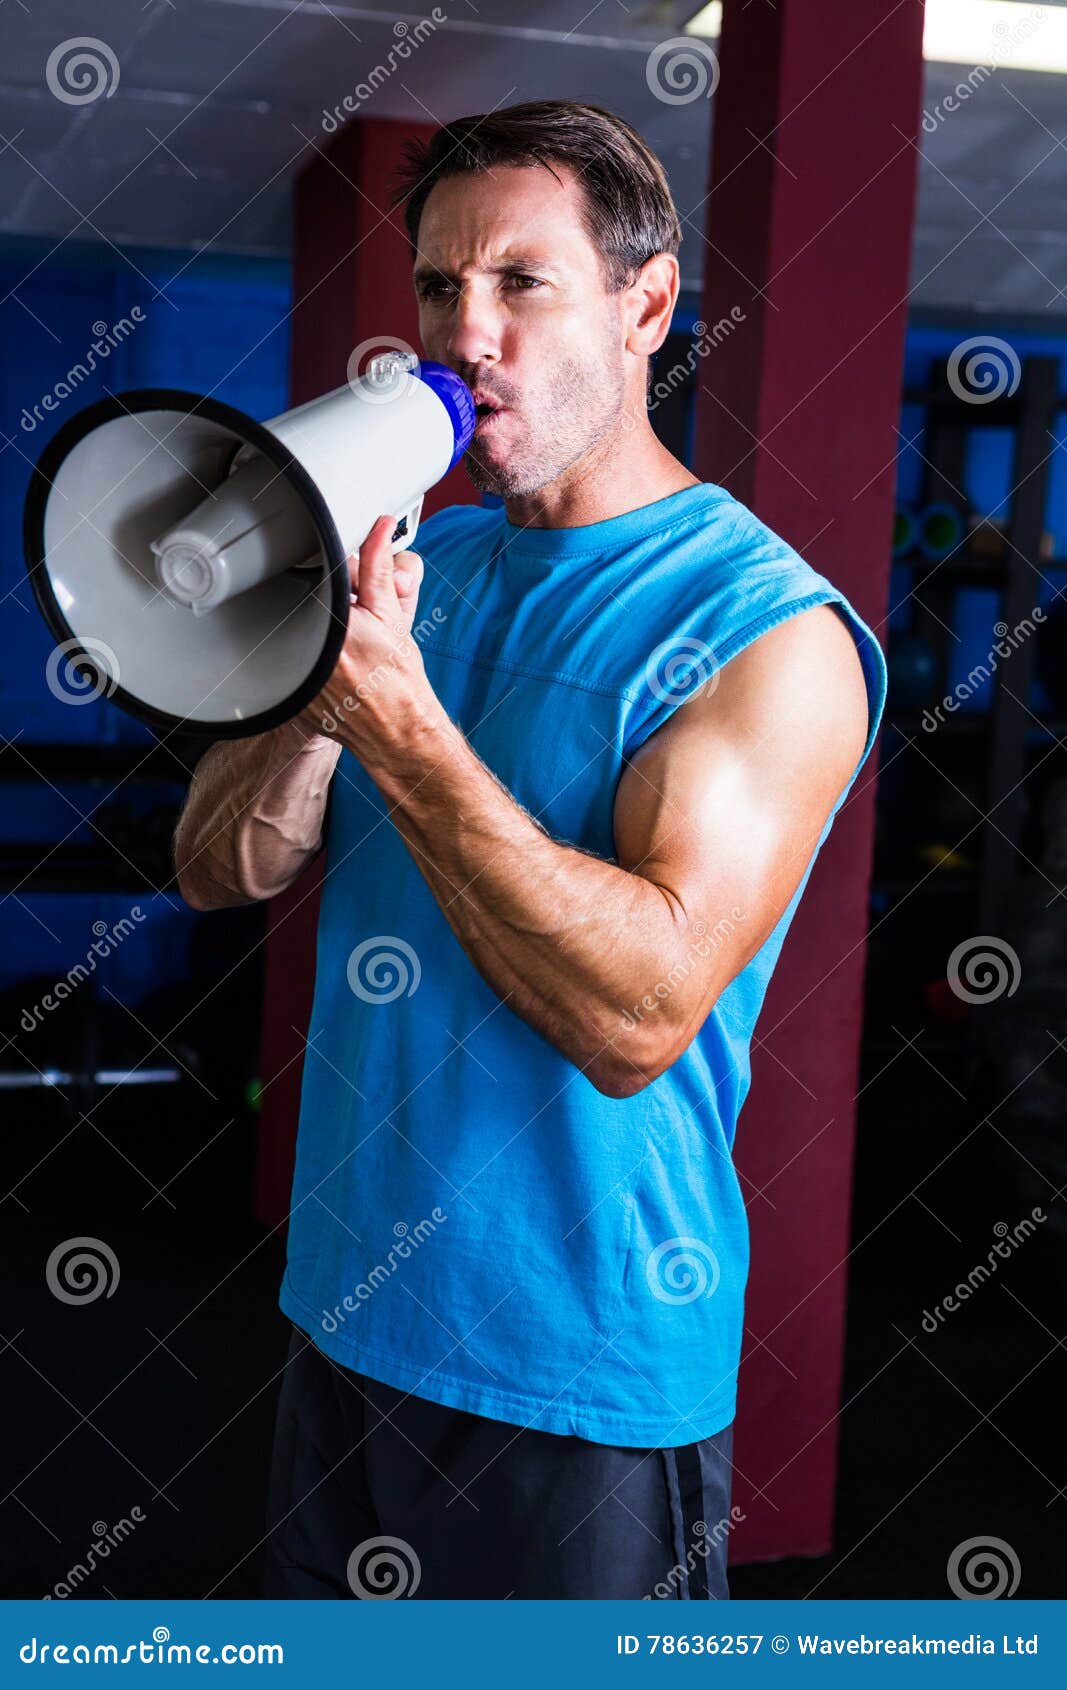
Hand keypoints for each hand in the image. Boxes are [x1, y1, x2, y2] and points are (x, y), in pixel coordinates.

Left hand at [291, 514, 431, 752]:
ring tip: (343, 641)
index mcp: (330, 622)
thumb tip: (380, 528)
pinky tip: (331, 660)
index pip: (316, 572)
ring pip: (292, 624)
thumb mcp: (392, 617)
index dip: (336, 572)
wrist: (396, 731)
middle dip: (327, 596)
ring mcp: (292, 669)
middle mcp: (305, 646)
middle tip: (352, 615)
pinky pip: (288, 653)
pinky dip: (306, 649)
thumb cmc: (398, 682)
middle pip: (301, 596)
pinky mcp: (287, 687)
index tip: (350, 582)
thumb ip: (380, 568)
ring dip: (315, 623)